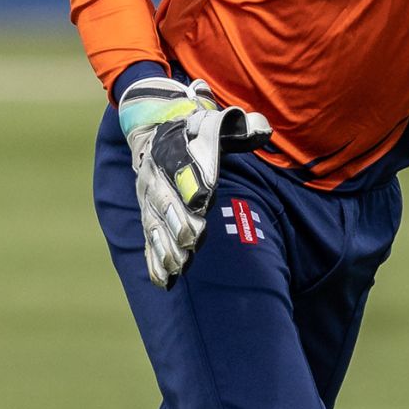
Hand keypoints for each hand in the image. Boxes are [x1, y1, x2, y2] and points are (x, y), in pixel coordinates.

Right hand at [118, 77, 271, 288]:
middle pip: (163, 200)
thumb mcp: (216, 127)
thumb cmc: (196, 135)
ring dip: (166, 246)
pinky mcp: (148, 219)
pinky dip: (154, 262)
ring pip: (154, 225)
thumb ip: (239, 130)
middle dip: (178, 220)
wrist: (156, 136)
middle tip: (194, 237)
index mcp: (171, 151)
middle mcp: (154, 176)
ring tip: (180, 265)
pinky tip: (165, 280)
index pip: (179, 165)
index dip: (192, 181)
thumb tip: (260, 129)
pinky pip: (148, 242)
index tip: (204, 198)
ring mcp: (148, 200)